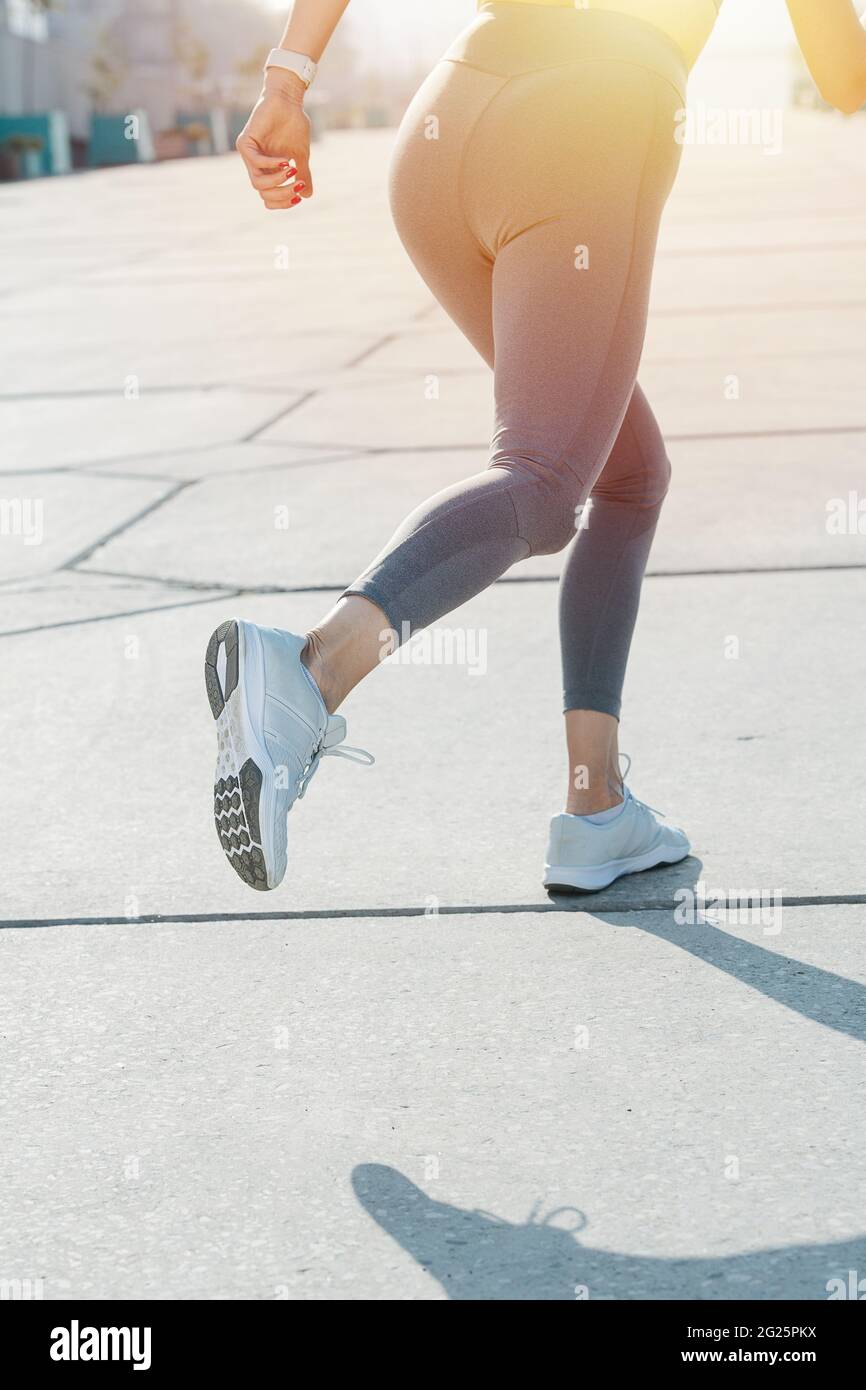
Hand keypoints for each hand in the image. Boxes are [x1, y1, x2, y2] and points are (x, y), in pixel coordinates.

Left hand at [235, 73, 313, 209]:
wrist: (288, 100)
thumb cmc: (293, 124)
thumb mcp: (301, 155)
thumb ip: (303, 174)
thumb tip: (308, 195)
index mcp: (267, 171)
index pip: (269, 197)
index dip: (283, 202)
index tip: (299, 196)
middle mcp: (256, 165)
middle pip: (264, 194)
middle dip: (284, 194)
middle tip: (299, 186)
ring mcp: (249, 155)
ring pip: (257, 184)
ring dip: (278, 182)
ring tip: (293, 172)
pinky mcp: (244, 143)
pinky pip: (256, 163)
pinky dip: (272, 165)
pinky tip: (286, 161)